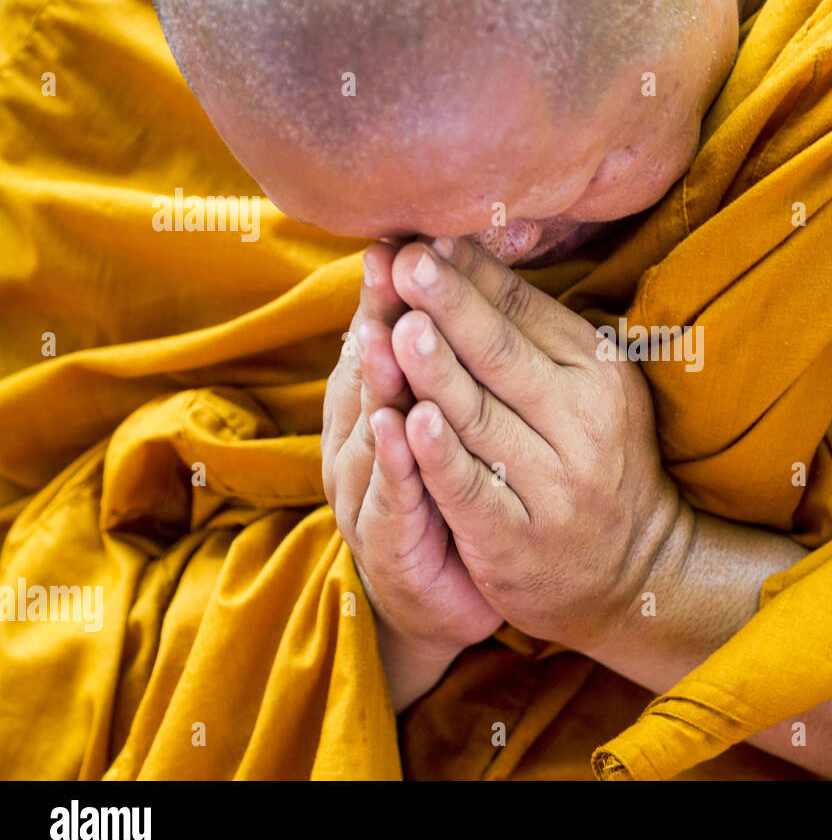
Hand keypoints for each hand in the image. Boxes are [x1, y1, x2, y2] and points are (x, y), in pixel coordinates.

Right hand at [322, 242, 502, 709]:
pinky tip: (401, 427)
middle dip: (381, 315)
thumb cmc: (454, 495)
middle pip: (369, 370)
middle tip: (390, 262)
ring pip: (370, 427)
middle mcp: (364, 442)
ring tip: (387, 330)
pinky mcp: (388, 545)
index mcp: (378, 405)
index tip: (404, 238)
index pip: (382, 337)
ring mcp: (370, 493)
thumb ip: (445, 362)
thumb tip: (457, 281)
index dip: (390, 292)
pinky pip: (390, 498)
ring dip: (378, 378)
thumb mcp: (449, 424)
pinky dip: (396, 462)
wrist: (449, 600)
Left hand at [386, 236, 686, 653]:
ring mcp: (552, 485)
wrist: (636, 568)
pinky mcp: (517, 540)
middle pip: (499, 356)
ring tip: (397, 327)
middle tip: (401, 262)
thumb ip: (536, 328)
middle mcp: (582, 423)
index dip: (470, 275)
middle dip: (447, 307)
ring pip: (479, 419)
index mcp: (597, 372)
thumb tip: (464, 251)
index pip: (524, 311)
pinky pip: (472, 491)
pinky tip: (409, 423)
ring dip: (434, 372)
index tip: (422, 240)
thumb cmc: (597, 459)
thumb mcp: (589, 386)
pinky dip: (439, 457)